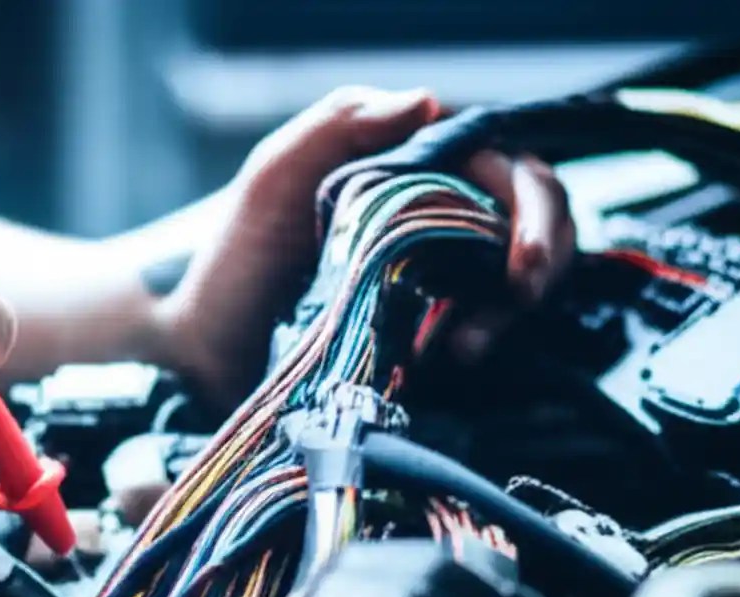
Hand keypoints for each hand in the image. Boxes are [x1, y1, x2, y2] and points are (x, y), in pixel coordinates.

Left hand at [152, 87, 574, 409]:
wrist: (199, 342)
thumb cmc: (232, 253)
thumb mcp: (275, 175)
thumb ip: (340, 126)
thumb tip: (427, 98)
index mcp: (408, 165)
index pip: (505, 168)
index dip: (534, 208)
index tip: (523, 260)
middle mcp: (430, 213)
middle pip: (528, 221)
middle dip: (540, 257)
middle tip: (518, 296)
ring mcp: (429, 273)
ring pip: (514, 277)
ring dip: (509, 309)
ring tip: (463, 345)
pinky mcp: (418, 327)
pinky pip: (477, 325)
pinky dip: (478, 338)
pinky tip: (446, 354)